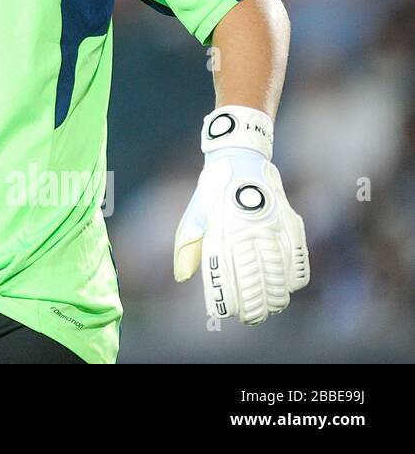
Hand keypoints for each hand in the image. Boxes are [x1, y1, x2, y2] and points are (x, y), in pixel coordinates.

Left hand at [173, 106, 309, 324]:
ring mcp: (271, 228)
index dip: (226, 299)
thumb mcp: (195, 217)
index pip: (223, 274)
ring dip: (275, 297)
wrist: (241, 159)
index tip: (226, 313)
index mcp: (219, 230)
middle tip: (251, 318)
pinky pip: (297, 259)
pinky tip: (287, 288)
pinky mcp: (290, 224)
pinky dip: (293, 278)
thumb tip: (181, 276)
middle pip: (252, 280)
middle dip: (253, 306)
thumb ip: (188, 247)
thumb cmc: (213, 193)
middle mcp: (245, 232)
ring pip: (277, 274)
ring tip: (270, 308)